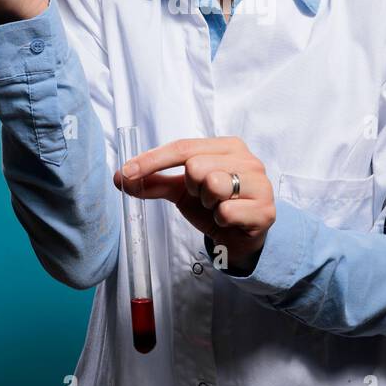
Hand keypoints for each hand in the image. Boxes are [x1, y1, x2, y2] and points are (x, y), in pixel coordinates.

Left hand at [114, 137, 275, 273]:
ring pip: (214, 185)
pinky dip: (220, 220)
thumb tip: (120, 177)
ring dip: (208, 204)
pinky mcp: (265, 210)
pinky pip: (226, 211)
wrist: (241, 238)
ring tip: (217, 208)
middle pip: (196, 165)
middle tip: (204, 198)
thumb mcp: (182, 191)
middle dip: (192, 187)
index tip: (128, 171)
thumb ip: (154, 182)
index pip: (184, 146)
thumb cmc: (214, 206)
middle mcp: (247, 159)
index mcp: (227, 147)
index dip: (153, 159)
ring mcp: (260, 183)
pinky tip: (229, 221)